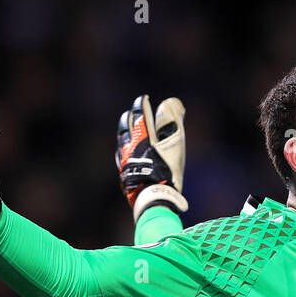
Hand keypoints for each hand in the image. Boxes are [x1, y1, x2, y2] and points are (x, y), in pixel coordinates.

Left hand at [115, 94, 187, 220]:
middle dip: (130, 117)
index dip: (141, 105)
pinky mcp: (124, 173)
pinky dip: (122, 149)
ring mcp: (125, 161)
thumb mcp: (175, 144)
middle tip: (132, 112)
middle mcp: (131, 147)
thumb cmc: (167, 171)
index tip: (143, 98)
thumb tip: (171, 102)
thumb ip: (174, 121)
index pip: (140, 115)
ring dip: (124, 132)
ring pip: (121, 141)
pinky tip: (122, 151)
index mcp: (143, 137)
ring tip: (126, 129)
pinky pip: (120, 156)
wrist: (154, 197)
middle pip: (127, 126)